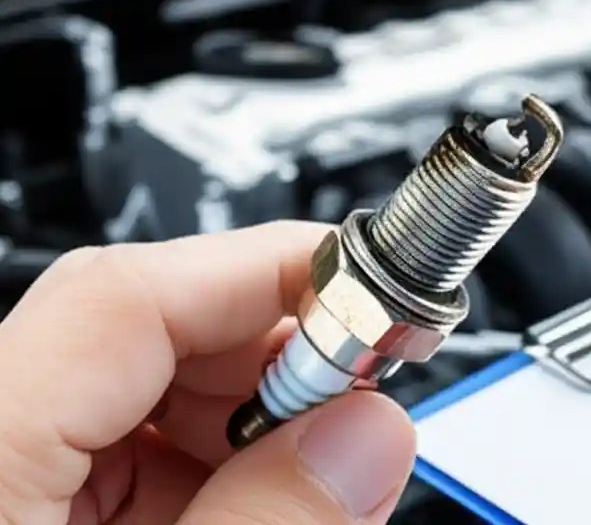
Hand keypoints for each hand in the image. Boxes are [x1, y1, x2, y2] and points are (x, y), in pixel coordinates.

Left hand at [0, 223, 416, 523]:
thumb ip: (267, 522)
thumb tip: (370, 437)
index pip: (126, 294)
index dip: (273, 272)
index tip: (375, 295)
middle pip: (139, 326)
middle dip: (270, 356)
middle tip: (356, 406)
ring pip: (136, 385)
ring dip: (244, 417)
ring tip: (308, 471)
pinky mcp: (15, 496)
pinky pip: (114, 447)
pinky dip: (200, 463)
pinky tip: (248, 502)